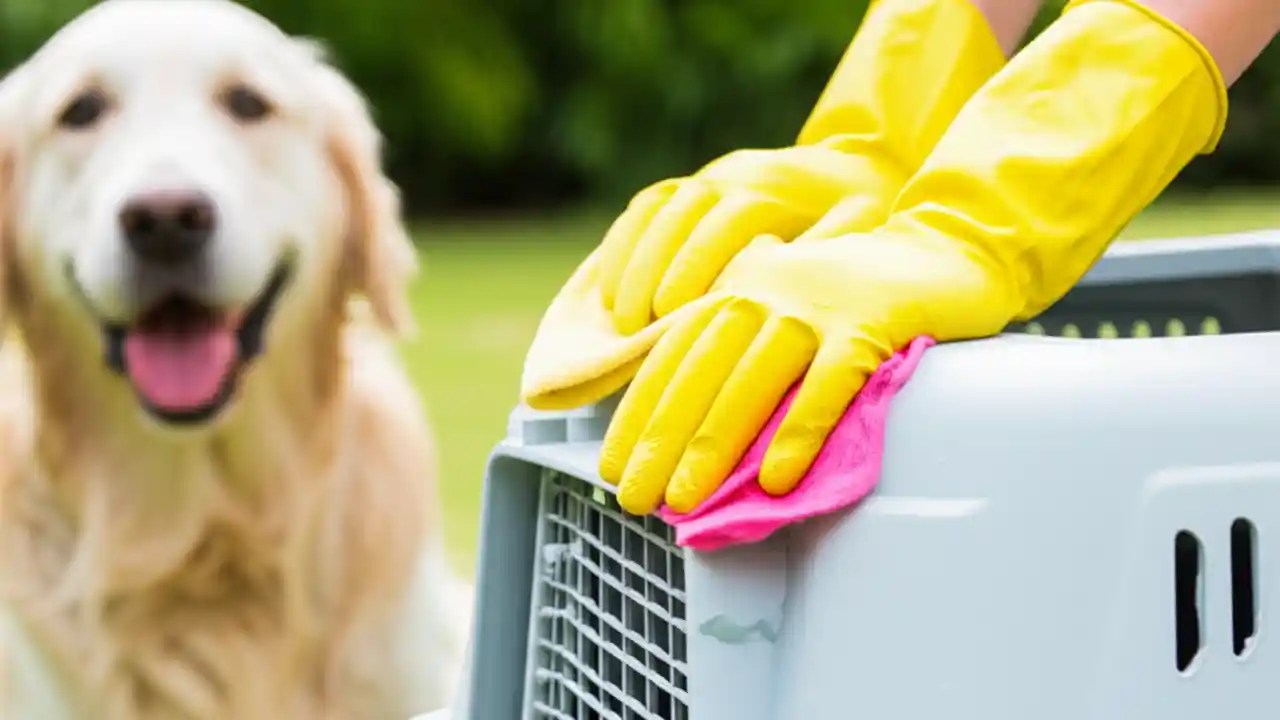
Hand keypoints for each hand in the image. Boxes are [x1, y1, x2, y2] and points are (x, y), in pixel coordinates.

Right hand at [595, 143, 901, 335]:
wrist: (852, 166)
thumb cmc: (860, 210)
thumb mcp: (863, 228)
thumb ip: (827, 253)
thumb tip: (787, 292)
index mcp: (772, 188)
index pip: (718, 227)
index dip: (688, 271)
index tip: (670, 315)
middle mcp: (731, 175)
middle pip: (675, 219)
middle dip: (649, 275)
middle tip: (633, 328)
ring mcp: (706, 177)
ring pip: (651, 212)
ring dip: (628, 263)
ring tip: (617, 318)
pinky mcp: (689, 185)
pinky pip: (643, 209)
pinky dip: (622, 247)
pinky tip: (610, 293)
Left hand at [599, 232, 1016, 514]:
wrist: (946, 245)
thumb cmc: (860, 295)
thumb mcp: (787, 308)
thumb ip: (746, 351)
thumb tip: (699, 435)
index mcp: (739, 286)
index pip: (674, 355)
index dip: (640, 414)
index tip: (615, 466)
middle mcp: (767, 288)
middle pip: (701, 371)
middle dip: (661, 440)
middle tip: (636, 497)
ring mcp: (818, 305)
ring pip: (752, 380)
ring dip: (714, 444)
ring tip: (687, 498)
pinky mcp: (869, 324)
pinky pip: (827, 385)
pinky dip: (799, 432)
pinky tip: (778, 479)